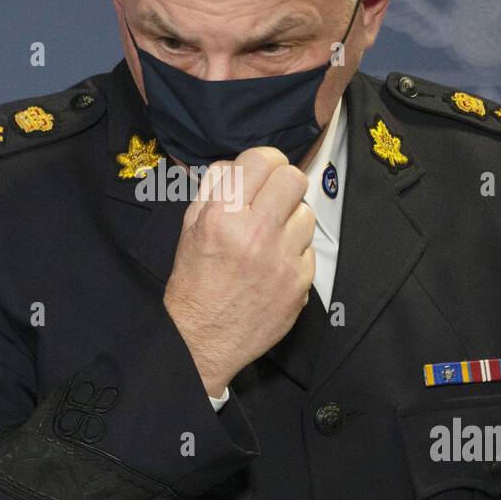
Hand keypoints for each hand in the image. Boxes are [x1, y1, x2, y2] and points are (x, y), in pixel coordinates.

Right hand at [163, 146, 316, 397]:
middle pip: (294, 179)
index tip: (264, 171)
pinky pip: (310, 251)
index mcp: (222, 215)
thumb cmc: (194, 282)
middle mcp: (255, 233)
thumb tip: (236, 164)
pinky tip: (275, 267)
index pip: (263, 160)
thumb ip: (214, 189)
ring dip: (292, 220)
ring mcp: (282, 260)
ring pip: (307, 214)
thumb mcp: (190, 228)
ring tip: (272, 237)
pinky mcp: (299, 284)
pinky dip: (295, 255)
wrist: (202, 339)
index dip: (266, 161)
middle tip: (272, 200)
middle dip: (284, 184)